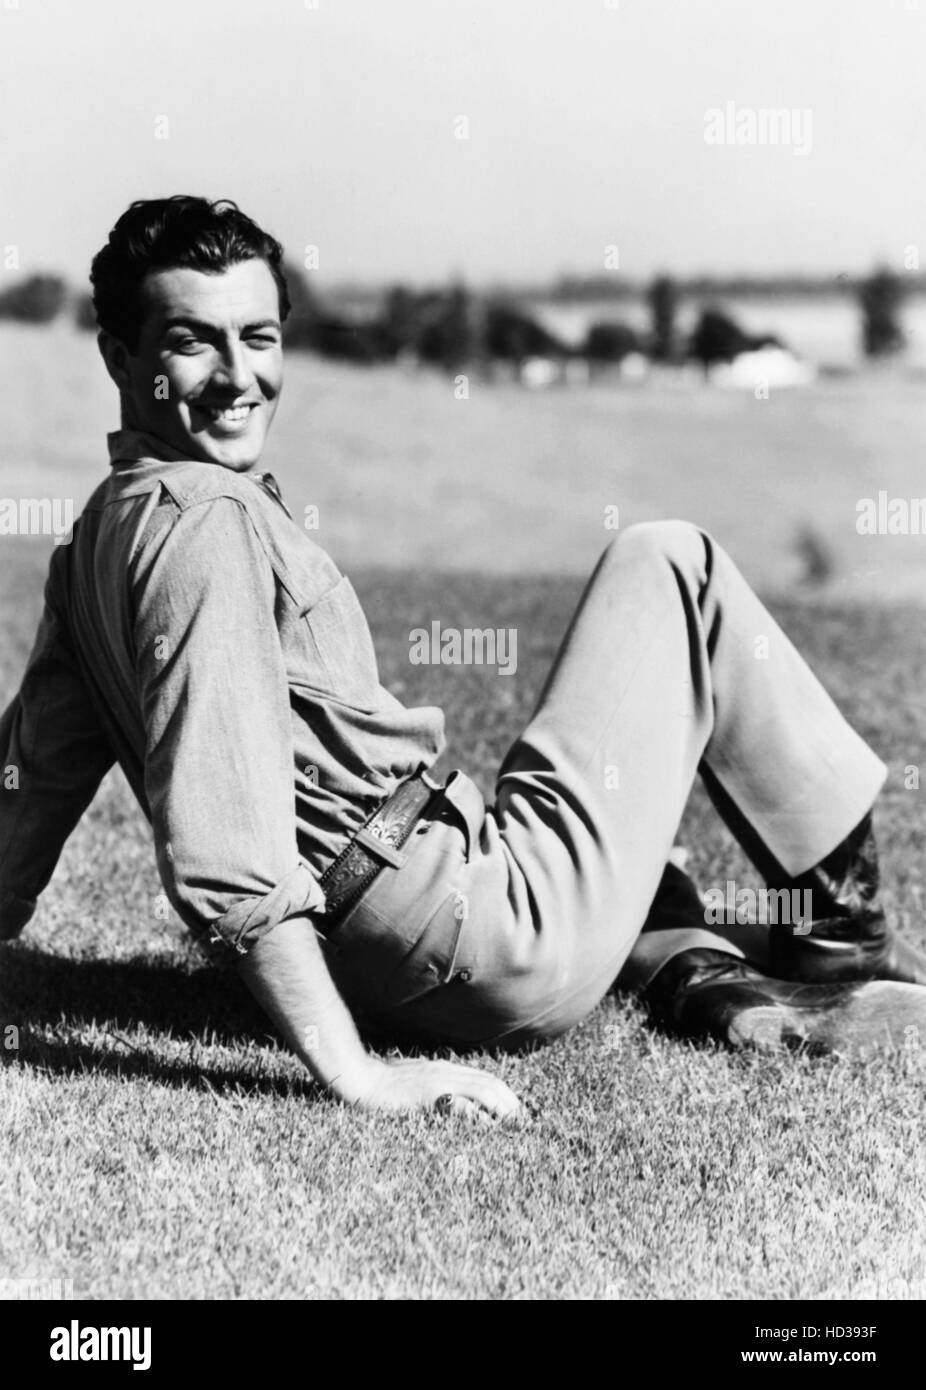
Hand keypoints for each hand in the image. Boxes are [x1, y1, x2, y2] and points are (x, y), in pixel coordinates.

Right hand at [350, 1056, 521, 1121]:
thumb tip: (454, 1104)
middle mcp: (448, 1072)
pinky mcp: (430, 1096)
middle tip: (524, 1124)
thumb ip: (437, 1089)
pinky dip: (478, 1116)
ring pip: (483, 1090)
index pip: (486, 1079)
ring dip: (503, 1108)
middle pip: (491, 1083)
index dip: (505, 1095)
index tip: (517, 1113)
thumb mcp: (417, 1080)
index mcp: (446, 1070)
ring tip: (515, 1126)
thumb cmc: (385, 1084)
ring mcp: (440, 1082)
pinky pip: (460, 1105)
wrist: (362, 1081)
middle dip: (511, 1103)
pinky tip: (488, 1128)